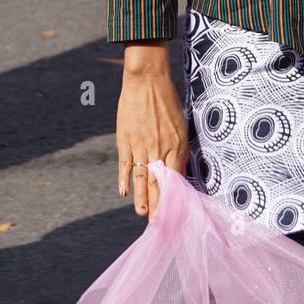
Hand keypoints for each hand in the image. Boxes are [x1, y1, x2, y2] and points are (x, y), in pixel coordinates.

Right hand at [116, 43, 188, 218]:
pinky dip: (124, 178)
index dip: (175, 198)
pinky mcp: (126, 139)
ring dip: (143, 197)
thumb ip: (179, 151)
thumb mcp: (179, 125)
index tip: (175, 214)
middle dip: (160, 204)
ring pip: (142, 177)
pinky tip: (123, 193)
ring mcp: (141, 145)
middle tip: (159, 224)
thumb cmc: (166, 101)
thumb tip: (179, 174)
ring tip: (144, 214)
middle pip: (159, 182)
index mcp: (176, 145)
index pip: (176, 178)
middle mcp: (159, 148)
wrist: (146, 80)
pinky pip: (125, 163)